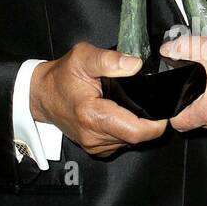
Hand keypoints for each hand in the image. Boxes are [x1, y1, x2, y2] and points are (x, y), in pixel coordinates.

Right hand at [31, 41, 166, 156]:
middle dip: (149, 123)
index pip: (136, 131)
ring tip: (132, 105)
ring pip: (130, 142)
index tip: (164, 111)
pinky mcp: (95, 148)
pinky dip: (126, 130)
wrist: (42, 95)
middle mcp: (93, 136)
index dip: (156, 124)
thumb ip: (109, 59)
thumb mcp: (82, 57)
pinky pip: (121, 143)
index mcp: (93, 115)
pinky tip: (121, 114)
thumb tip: (135, 64)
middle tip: (151, 102)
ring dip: (137, 127)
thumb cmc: (61, 76)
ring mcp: (94, 145)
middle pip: (137, 137)